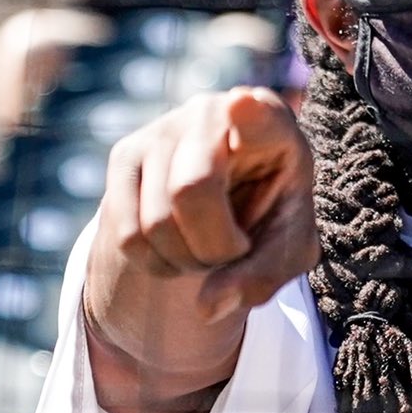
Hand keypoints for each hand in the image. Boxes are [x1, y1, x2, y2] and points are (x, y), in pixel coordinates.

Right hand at [86, 88, 318, 368]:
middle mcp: (211, 113)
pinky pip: (127, 234)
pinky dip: (156, 263)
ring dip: (185, 261)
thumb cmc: (270, 218)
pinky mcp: (125, 154)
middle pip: (192, 190)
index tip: (242, 103)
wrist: (228, 205)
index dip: (249, 113)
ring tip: (207, 249)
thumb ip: (263, 277)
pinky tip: (177, 248)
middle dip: (213, 247)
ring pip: (155, 222)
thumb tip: (209, 308)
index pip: (257, 113)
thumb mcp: (286, 251)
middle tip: (233, 251)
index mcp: (270, 124)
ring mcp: (161, 129)